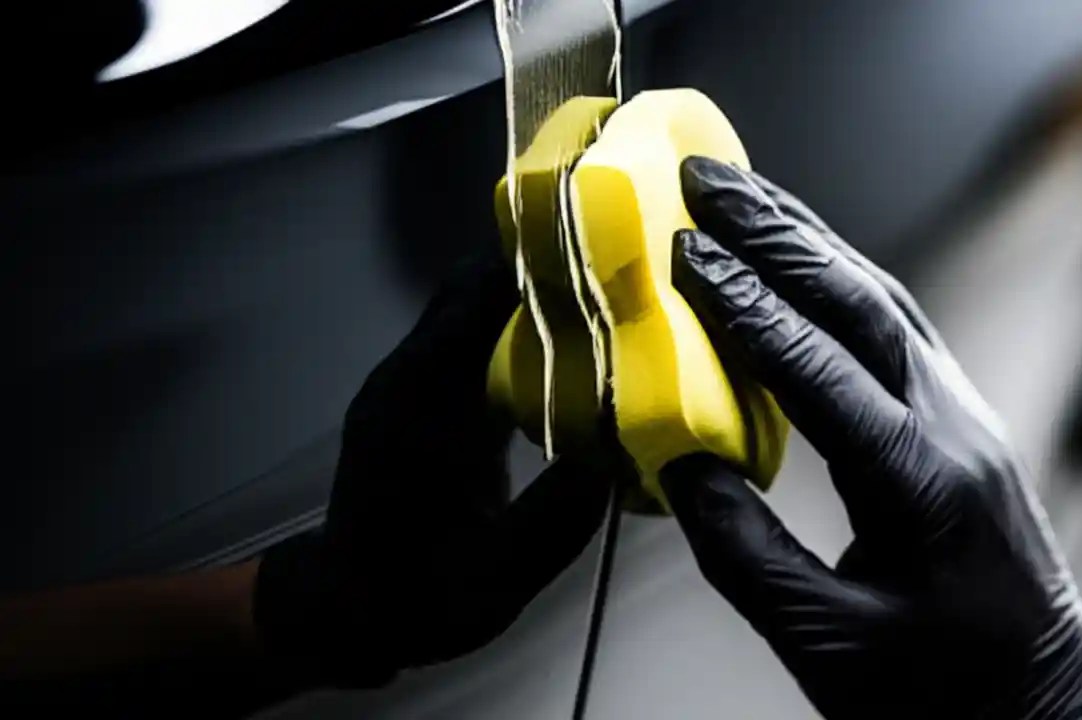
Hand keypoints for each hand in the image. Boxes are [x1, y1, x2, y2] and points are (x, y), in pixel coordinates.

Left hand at [253, 255, 614, 687]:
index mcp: (420, 410)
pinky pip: (471, 337)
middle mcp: (408, 379)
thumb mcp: (495, 579)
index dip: (534, 269)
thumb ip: (558, 517)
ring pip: (470, 307)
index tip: (603, 247)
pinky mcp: (421, 395)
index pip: (474, 306)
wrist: (346, 611)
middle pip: (470, 289)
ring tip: (608, 289)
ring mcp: (409, 383)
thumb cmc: (414, 599)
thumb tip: (623, 456)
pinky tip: (572, 336)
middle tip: (622, 261)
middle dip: (540, 265)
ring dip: (531, 291)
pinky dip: (518, 324)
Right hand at [661, 156, 1081, 717]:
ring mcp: (963, 413)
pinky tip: (799, 259)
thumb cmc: (949, 686)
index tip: (687, 258)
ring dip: (811, 239)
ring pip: (884, 297)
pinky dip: (838, 276)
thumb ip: (746, 555)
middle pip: (862, 300)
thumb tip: (682, 472)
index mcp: (923, 482)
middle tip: (710, 182)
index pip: (821, 369)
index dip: (747, 309)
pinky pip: (894, 323)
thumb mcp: (829, 643)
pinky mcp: (955, 417)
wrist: (1044, 691)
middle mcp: (953, 427)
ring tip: (746, 194)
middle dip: (780, 233)